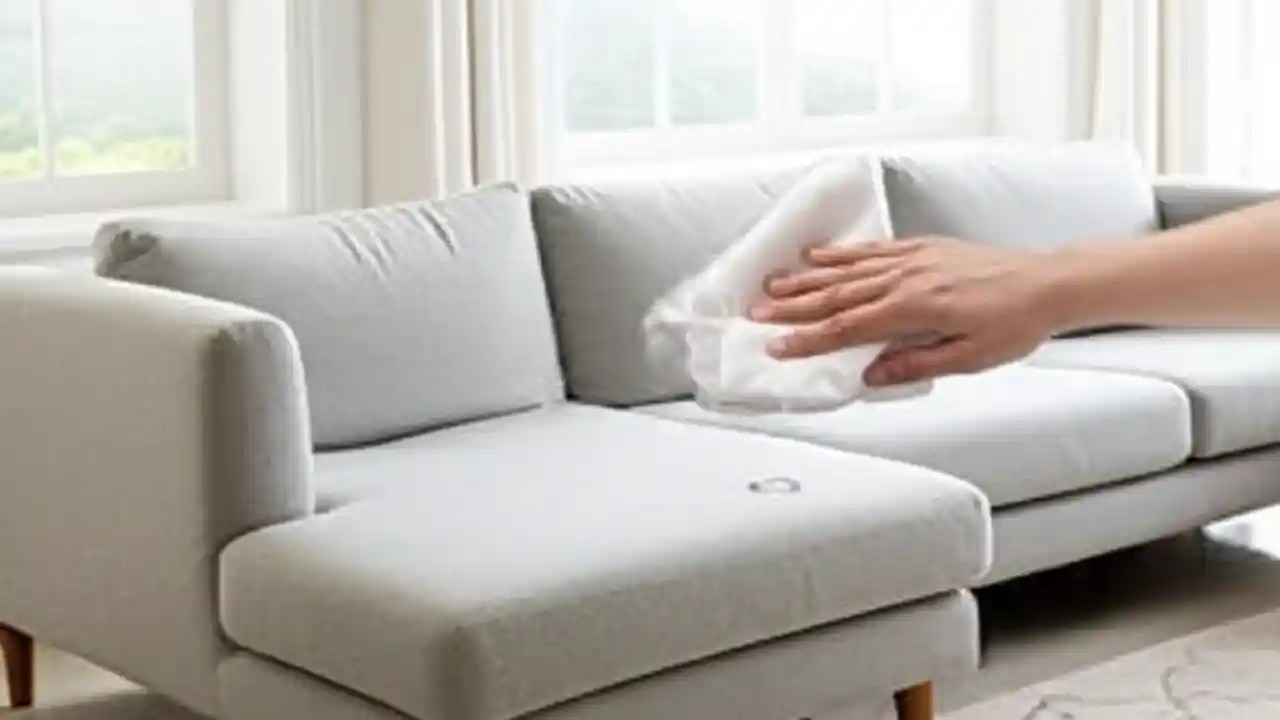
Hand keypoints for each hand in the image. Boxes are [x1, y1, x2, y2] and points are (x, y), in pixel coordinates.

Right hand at [749, 237, 1064, 385]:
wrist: (1048, 282)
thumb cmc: (1014, 323)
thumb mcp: (970, 358)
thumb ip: (916, 363)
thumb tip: (870, 374)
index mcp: (914, 309)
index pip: (847, 328)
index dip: (807, 340)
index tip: (776, 348)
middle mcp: (906, 278)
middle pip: (836, 296)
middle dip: (791, 307)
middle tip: (755, 314)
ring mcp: (912, 259)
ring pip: (846, 270)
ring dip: (805, 279)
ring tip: (771, 284)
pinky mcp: (922, 247)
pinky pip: (872, 249)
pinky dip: (841, 252)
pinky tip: (816, 254)